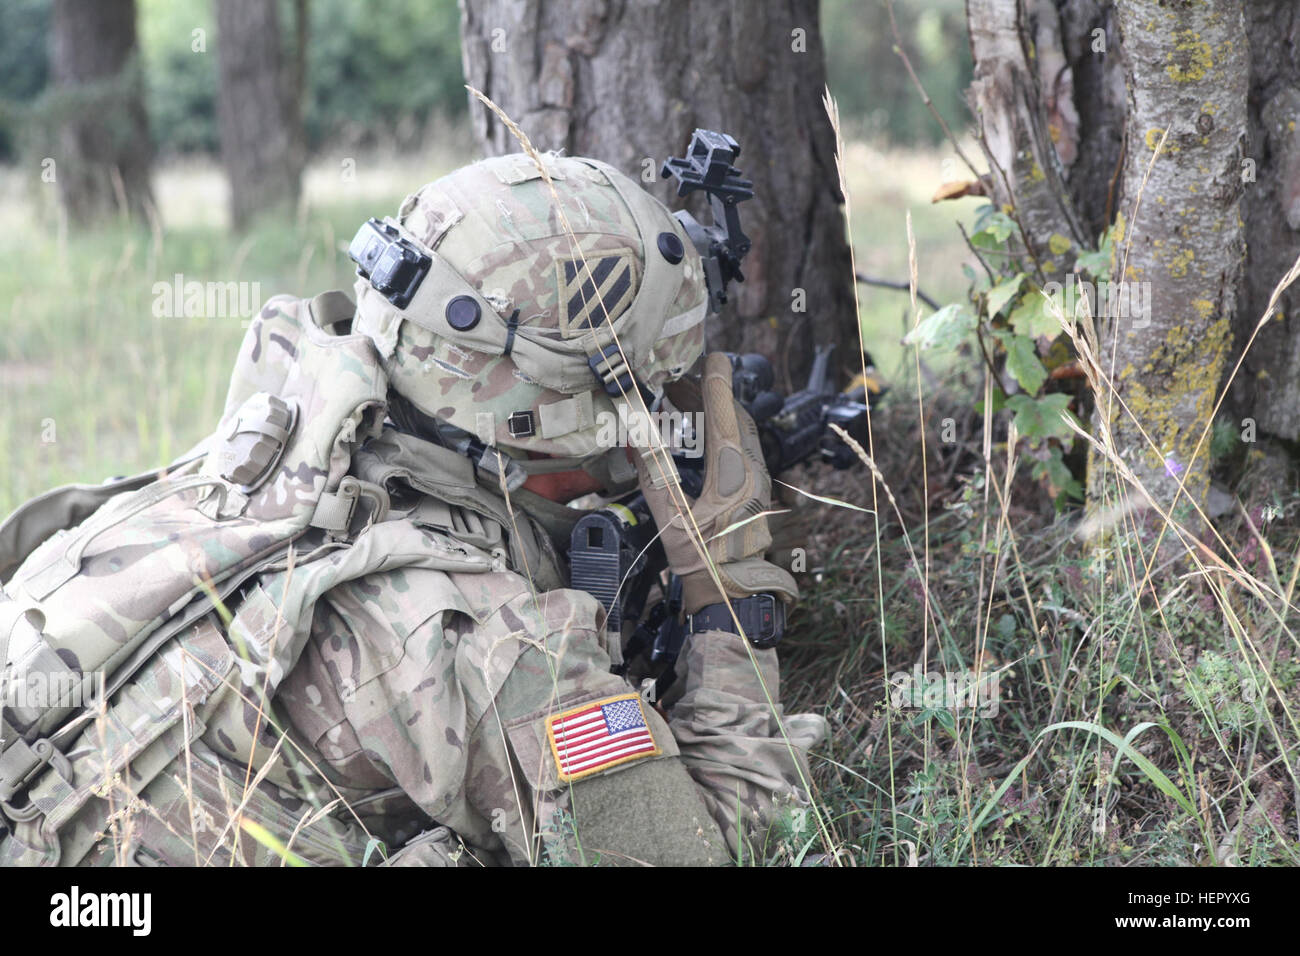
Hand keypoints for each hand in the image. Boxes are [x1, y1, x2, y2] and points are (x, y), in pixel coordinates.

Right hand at [633, 352, 797, 614]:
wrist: (734, 598)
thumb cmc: (705, 563)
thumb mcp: (672, 520)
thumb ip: (655, 477)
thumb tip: (639, 439)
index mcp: (735, 474)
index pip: (726, 416)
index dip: (716, 383)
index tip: (711, 356)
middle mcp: (753, 472)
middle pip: (735, 418)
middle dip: (709, 394)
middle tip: (679, 379)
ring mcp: (757, 482)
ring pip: (740, 433)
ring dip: (714, 413)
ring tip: (684, 401)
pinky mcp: (753, 492)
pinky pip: (740, 449)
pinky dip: (720, 433)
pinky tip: (699, 435)